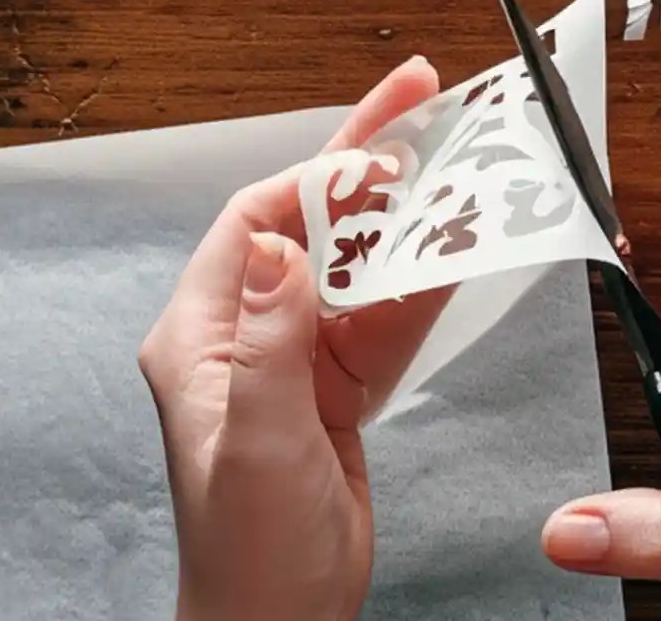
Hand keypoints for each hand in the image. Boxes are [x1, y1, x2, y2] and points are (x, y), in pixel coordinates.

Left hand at [138, 57, 449, 620]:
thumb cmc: (245, 550)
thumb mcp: (257, 442)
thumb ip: (269, 340)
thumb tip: (272, 243)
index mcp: (202, 336)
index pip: (257, 221)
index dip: (319, 175)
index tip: (379, 146)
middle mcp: (245, 335)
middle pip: (313, 230)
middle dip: (368, 173)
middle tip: (426, 111)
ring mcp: (294, 359)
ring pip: (358, 272)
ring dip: (407, 230)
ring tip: (459, 177)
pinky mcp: (334, 387)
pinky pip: (383, 323)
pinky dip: (421, 292)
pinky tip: (455, 257)